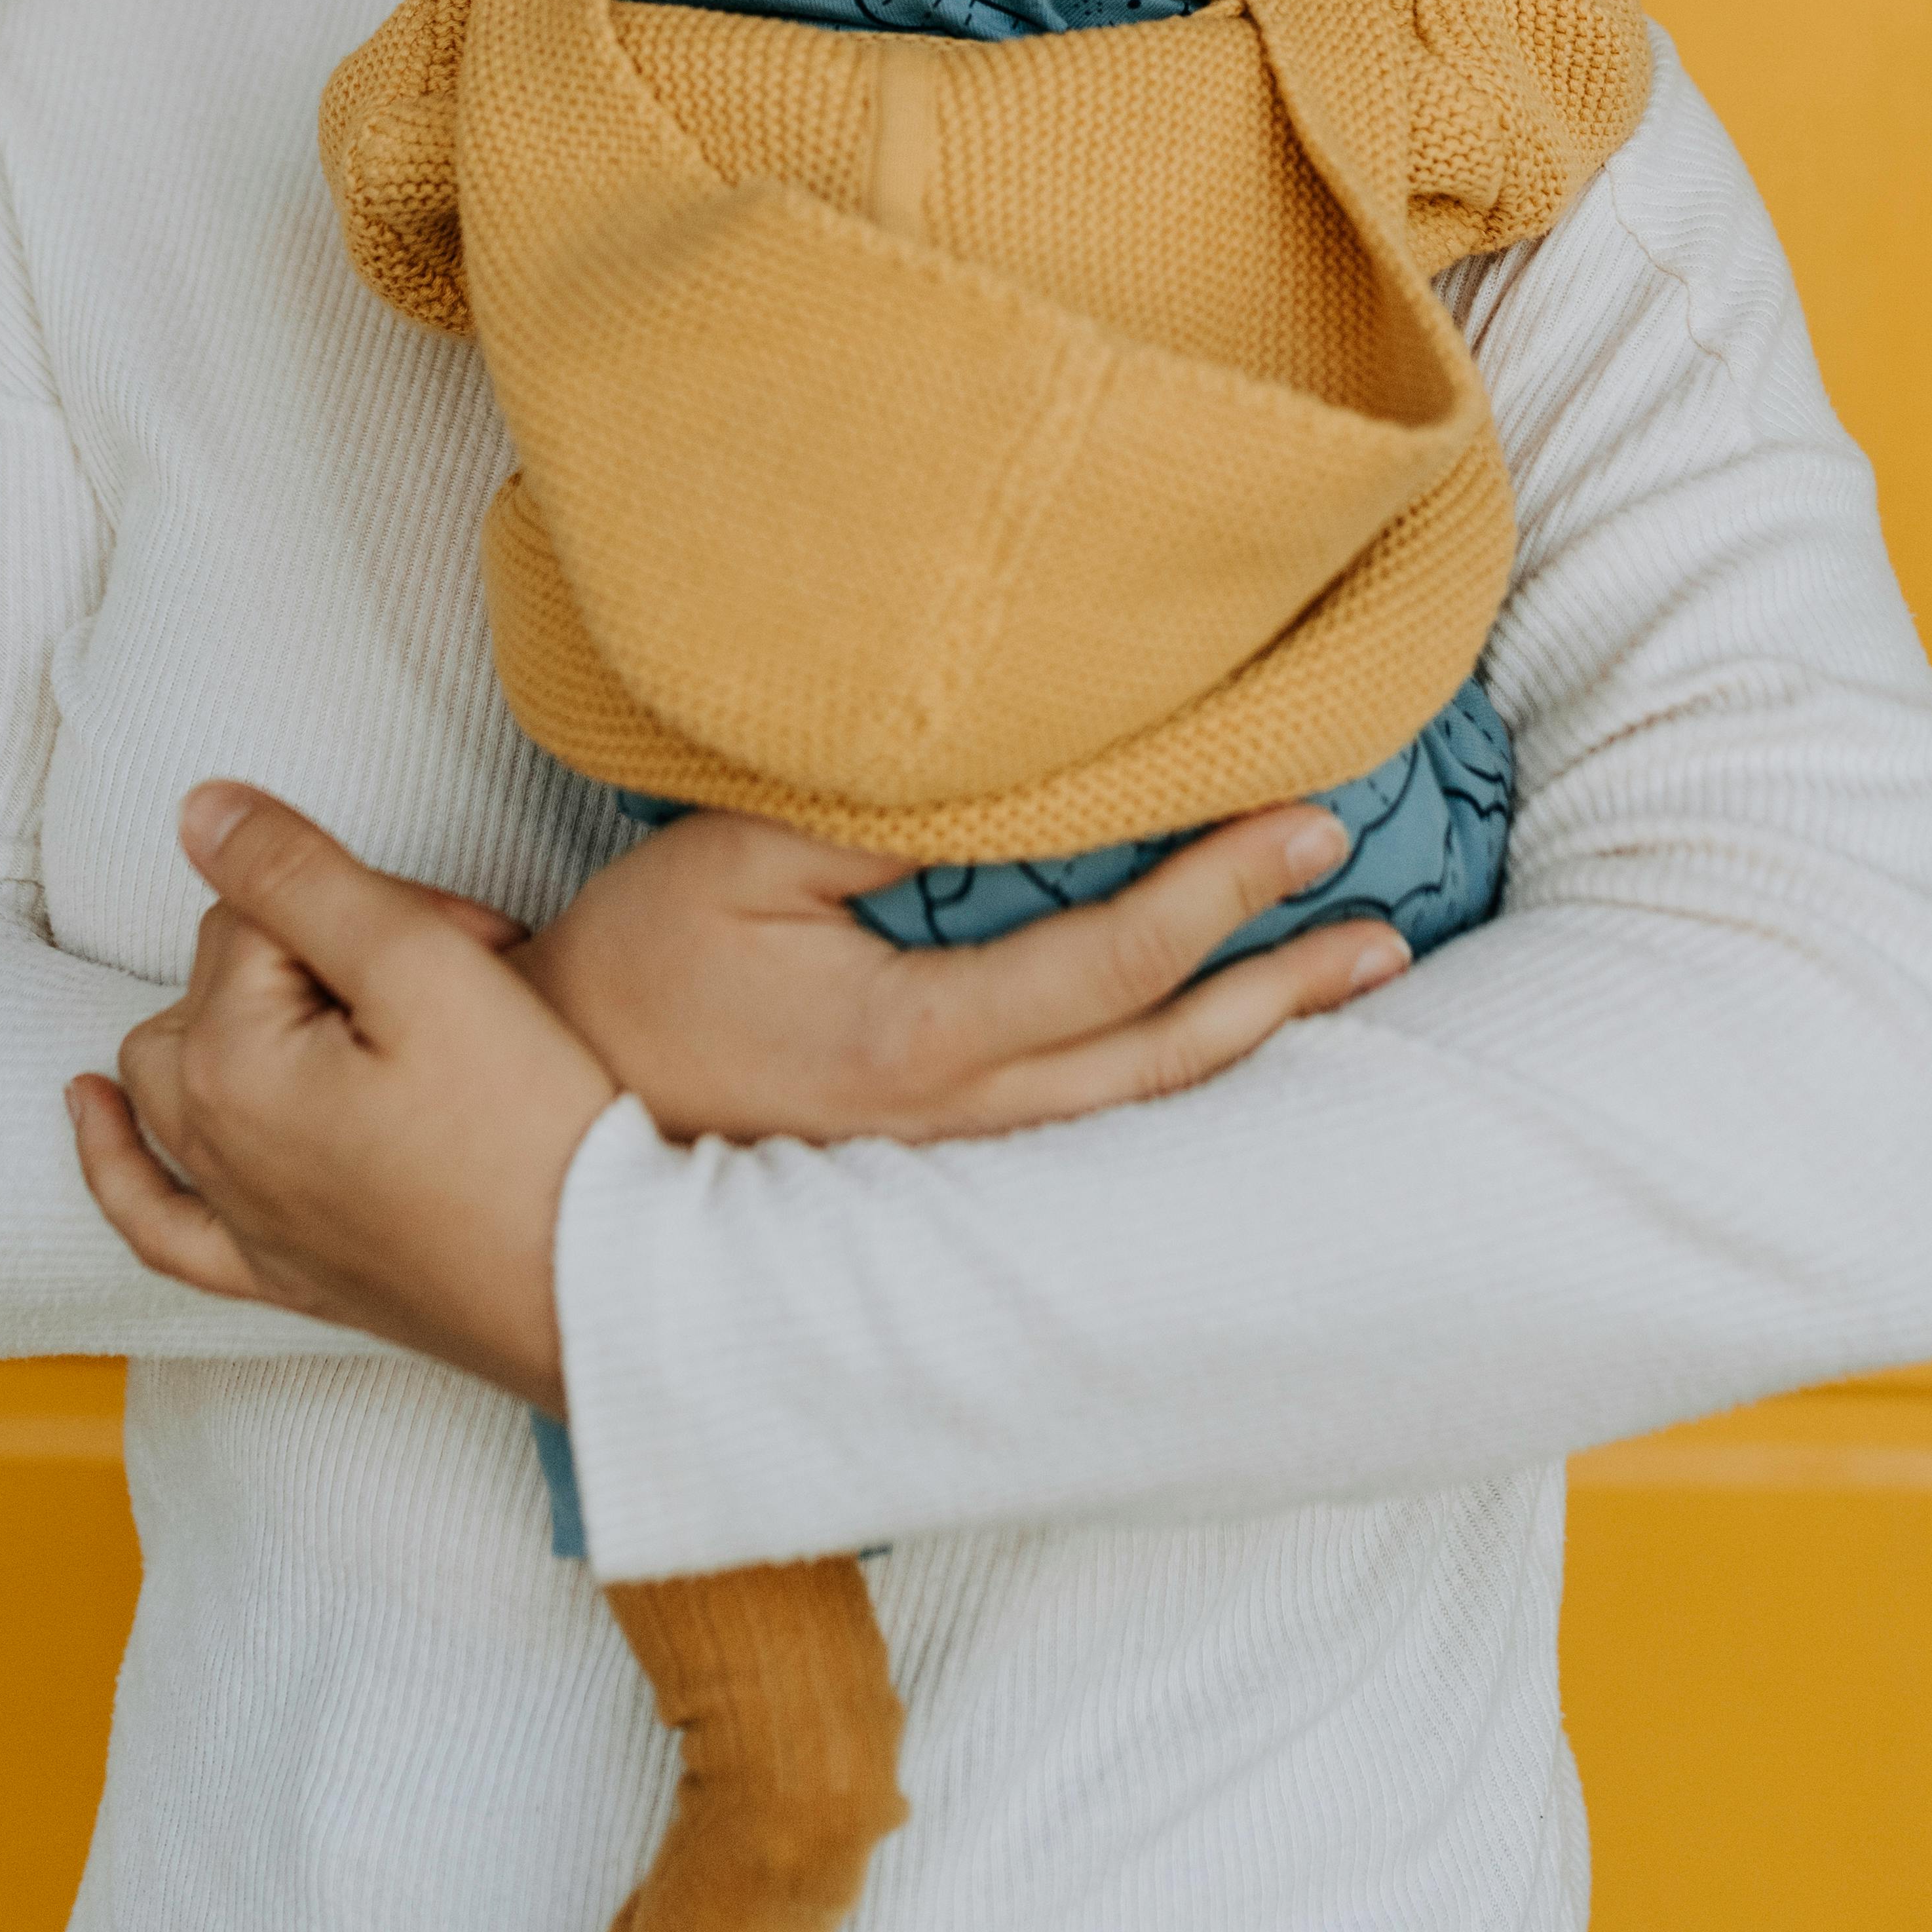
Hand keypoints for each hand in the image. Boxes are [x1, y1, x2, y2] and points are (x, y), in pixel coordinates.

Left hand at [67, 788, 612, 1410]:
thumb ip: (298, 873)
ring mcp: (238, 1217)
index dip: (373, 898)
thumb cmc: (525, 1122)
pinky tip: (92, 1111)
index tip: (468, 937)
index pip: (267, 911)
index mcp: (231, 1062)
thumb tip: (197, 810)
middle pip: (218, 982)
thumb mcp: (422, 963)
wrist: (597, 1283)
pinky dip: (118, 1159)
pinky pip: (159, 1219)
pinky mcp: (280, 1273)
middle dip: (312, 953)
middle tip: (443, 975)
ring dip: (229, 1018)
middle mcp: (210, 1143)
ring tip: (320, 992)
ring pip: (175, 1073)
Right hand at [518, 800, 1408, 1144]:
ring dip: (1250, 1042)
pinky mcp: (931, 1167)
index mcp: (912, 1041)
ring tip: (1348, 980)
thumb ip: (874, 820)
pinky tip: (1221, 1041)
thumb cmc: (633, 970)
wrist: (547, 1129)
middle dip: (1281, 988)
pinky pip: (1085, 1123)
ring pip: (1134, 1109)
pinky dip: (1171, 1076)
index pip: (1109, 965)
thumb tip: (1009, 764)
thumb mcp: (734, 860)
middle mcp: (953, 1123)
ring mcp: (947, 1161)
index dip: (1218, 894)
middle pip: (1158, 1061)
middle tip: (1384, 923)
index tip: (1306, 823)